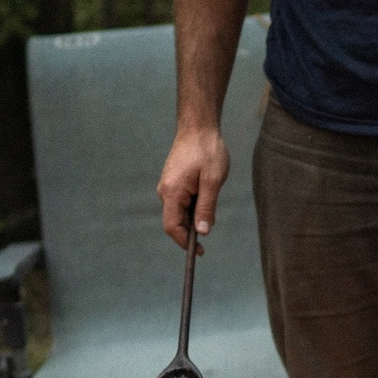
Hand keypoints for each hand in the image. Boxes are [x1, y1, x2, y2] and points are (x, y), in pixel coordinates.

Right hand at [157, 128, 230, 250]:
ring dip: (195, 215)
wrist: (198, 126)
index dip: (185, 243)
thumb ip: (206, 208)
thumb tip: (203, 232)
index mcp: (172, 192)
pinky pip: (182, 203)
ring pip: (180, 213)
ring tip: (210, 194)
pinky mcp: (173, 183)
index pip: (173, 228)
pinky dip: (194, 205)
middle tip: (212, 217)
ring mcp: (168, 186)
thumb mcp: (213, 181)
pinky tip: (206, 191)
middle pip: (176, 222)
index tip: (202, 251)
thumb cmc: (207, 151)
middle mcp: (165, 191)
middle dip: (193, 229)